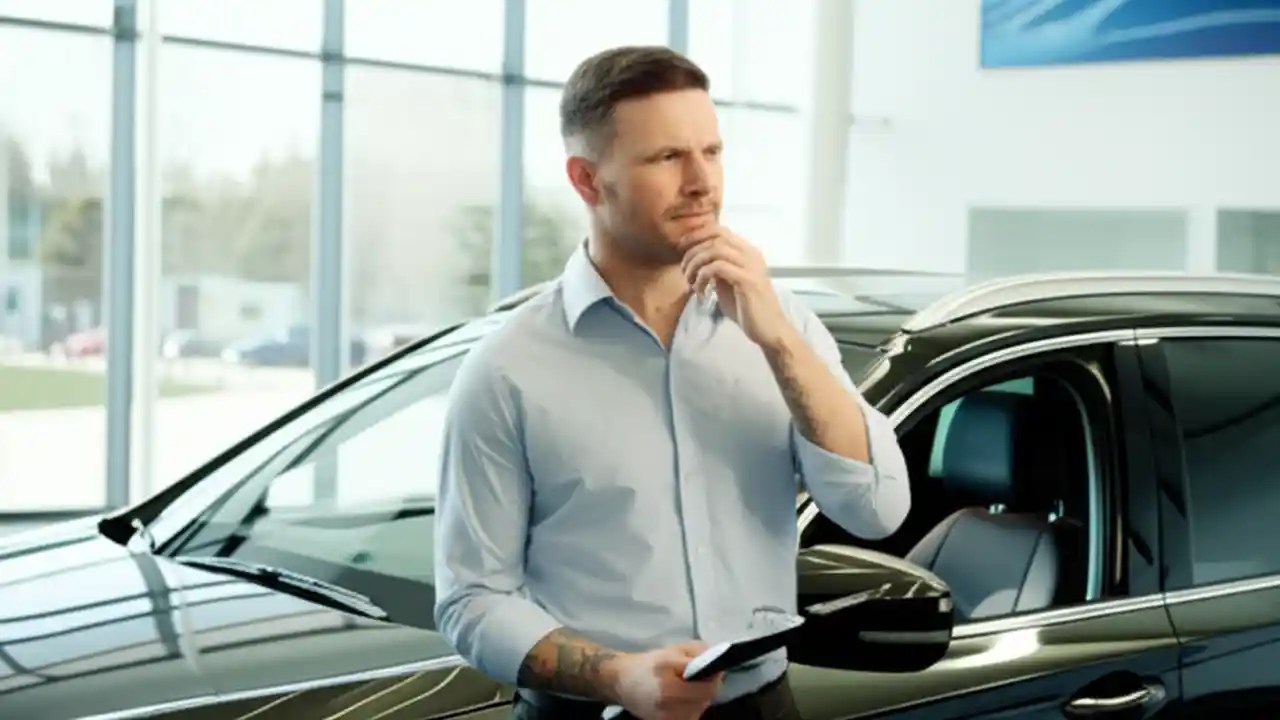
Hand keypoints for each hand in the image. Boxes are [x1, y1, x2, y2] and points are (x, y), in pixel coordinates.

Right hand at [610, 641, 723, 719]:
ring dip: (698, 698)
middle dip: (705, 687)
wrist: (622, 682)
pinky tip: (679, 698)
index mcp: (671, 689)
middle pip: (705, 700)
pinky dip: (690, 707)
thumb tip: (717, 661)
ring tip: (684, 687)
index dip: (713, 677)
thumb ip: (698, 653)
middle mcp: (670, 709)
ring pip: (699, 709)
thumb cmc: (649, 664)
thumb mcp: (674, 651)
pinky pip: (690, 716)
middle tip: (695, 677)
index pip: (708, 689)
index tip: (710, 669)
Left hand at [680, 226, 792, 349]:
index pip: (719, 230)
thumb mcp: (728, 283)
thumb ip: (717, 268)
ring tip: (690, 282)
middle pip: (715, 236)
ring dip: (695, 264)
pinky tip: (700, 291)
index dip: (697, 235)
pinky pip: (717, 267)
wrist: (769, 329)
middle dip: (693, 250)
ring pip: (714, 250)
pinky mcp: (747, 280)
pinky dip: (702, 277)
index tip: (682, 249)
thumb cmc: (747, 308)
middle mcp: (751, 254)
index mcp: (747, 252)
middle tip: (684, 270)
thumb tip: (696, 259)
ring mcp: (751, 266)